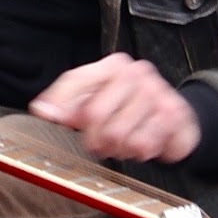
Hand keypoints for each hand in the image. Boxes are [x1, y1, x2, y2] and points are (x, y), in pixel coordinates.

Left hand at [29, 53, 200, 163]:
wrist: (176, 116)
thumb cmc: (129, 106)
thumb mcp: (97, 96)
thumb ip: (67, 101)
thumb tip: (41, 109)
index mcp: (113, 65)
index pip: (76, 81)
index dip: (58, 103)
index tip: (49, 118)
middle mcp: (135, 73)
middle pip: (93, 114)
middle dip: (91, 137)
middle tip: (96, 145)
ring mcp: (156, 92)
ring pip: (117, 134)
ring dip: (115, 149)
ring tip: (120, 145)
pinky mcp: (173, 115)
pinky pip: (143, 145)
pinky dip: (137, 152)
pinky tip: (140, 144)